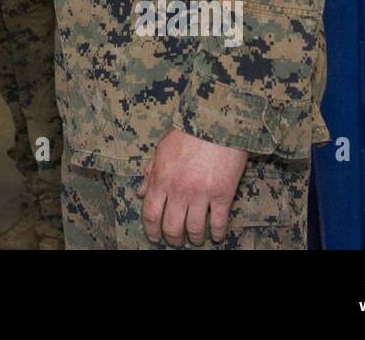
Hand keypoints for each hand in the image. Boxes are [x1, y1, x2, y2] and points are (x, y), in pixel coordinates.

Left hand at [136, 129, 248, 245]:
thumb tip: (141, 192)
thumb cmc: (186, 133)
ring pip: (195, 228)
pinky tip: (216, 236)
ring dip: (195, 238)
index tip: (155, 238)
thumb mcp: (161, 149)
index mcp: (161, 179)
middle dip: (173, 238)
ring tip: (196, 240)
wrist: (215, 123)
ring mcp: (201, 194)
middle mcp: (179, 190)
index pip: (151, 213)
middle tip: (176, 242)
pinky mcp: (222, 194)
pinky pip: (218, 222)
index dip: (151, 230)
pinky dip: (217, 233)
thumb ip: (151, 172)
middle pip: (172, 226)